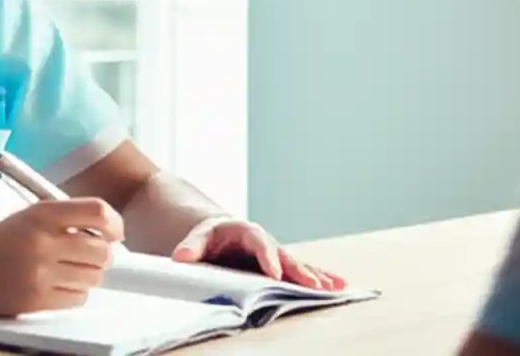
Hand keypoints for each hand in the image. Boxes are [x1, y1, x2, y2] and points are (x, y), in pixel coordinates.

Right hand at [0, 198, 123, 316]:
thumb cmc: (0, 242)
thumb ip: (67, 220)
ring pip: (93, 277)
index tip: (114, 232)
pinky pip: (78, 298)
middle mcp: (43, 242)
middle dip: (101, 255)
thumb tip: (111, 235)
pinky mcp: (37, 300)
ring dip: (87, 275)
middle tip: (88, 255)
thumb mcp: (30, 217)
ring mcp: (40, 273)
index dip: (115, 224)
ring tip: (67, 270)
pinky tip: (56, 285)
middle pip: (102, 252)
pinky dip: (74, 293)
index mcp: (42, 214)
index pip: (98, 212)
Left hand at [171, 216, 346, 290]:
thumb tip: (181, 258)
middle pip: (284, 255)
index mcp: (245, 231)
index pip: (258, 242)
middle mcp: (265, 242)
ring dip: (315, 276)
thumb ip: (191, 247)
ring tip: (335, 287)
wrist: (217, 235)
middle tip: (313, 285)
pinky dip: (319, 279)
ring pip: (298, 265)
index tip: (274, 274)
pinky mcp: (280, 266)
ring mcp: (275, 255)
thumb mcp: (198, 237)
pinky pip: (301, 273)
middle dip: (298, 271)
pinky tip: (339, 287)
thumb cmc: (208, 237)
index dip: (267, 257)